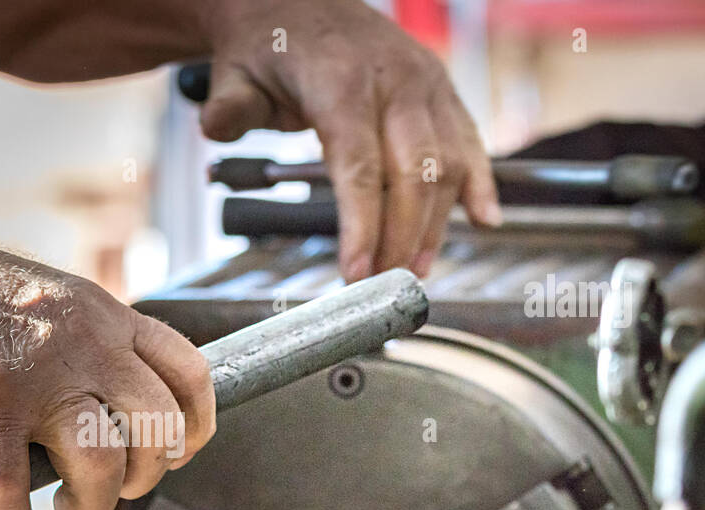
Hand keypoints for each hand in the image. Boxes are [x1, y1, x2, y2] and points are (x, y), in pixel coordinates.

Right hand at [0, 208, 215, 509]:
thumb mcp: (55, 303)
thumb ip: (95, 347)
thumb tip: (124, 411)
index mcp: (108, 319)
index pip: (191, 375)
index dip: (194, 428)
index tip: (173, 453)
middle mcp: (85, 345)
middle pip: (160, 428)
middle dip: (145, 476)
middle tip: (114, 486)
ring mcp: (35, 375)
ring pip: (103, 460)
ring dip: (91, 502)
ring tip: (65, 502)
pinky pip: (10, 484)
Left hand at [198, 0, 501, 279]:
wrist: (301, 4)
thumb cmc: (269, 47)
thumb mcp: (234, 75)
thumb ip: (229, 108)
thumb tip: (220, 129)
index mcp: (342, 80)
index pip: (359, 166)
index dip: (362, 225)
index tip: (356, 274)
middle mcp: (395, 80)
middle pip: (413, 173)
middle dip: (401, 236)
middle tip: (383, 285)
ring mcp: (426, 84)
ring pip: (447, 163)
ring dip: (436, 224)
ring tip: (414, 270)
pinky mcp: (442, 90)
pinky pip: (470, 141)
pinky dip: (481, 183)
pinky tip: (485, 220)